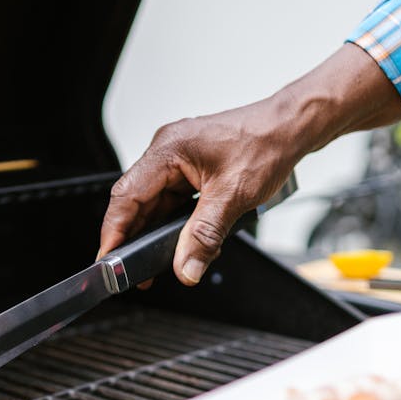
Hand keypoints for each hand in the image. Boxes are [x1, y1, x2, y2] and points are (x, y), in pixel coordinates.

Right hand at [98, 44, 400, 285]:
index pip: (126, 195)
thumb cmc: (267, 144)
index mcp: (168, 150)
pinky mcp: (191, 168)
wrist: (292, 127)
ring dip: (153, 232)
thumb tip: (185, 268)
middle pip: (135, 201)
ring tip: (154, 265)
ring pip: (154, 203)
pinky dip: (172, 223)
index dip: (114, 231)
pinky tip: (179, 243)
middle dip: (132, 238)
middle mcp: (167, 151)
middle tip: (130, 271)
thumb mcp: (233, 196)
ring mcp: (177, 159)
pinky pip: (171, 200)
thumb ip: (204, 236)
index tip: (108, 259)